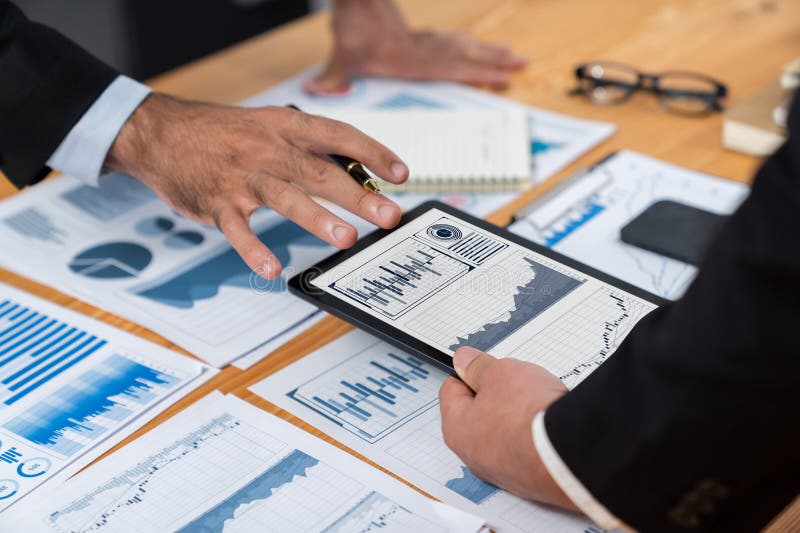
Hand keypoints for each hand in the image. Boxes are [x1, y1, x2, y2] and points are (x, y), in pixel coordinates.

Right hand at [105, 93, 407, 278]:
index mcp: (283, 127)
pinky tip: (272, 269)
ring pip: (284, 197)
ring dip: (318, 219)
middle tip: (388, 215)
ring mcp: (240, 177)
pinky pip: (238, 231)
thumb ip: (308, 150)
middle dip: (358, 195)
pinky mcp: (216, 204)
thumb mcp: (268, 126)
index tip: (400, 173)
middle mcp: (266, 149)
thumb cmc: (223, 133)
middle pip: (319, 172)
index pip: (337, 135)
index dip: (372, 152)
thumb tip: (356, 175)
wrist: (159, 132)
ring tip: (347, 239)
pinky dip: (253, 251)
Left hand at [304, 0, 526, 94]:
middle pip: (465, 54)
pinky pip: (449, 41)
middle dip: (494, 60)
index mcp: (412, 58)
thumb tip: (318, 90)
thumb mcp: (342, 51)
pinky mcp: (419, 37)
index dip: (478, 72)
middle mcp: (423, 48)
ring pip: (462, 46)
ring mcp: (424, 41)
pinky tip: (474, 43)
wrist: (357, 1)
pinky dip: (465, 44)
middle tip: (522, 64)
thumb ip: (334, 74)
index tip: (502, 76)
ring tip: (513, 55)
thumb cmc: (353, 25)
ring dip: (487, 51)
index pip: (452, 66)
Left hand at [439, 346, 576, 510]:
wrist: (570, 453)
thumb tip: (463, 360)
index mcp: (456, 428)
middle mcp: (474, 456)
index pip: (451, 390)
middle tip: (515, 382)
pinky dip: (534, 435)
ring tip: (537, 402)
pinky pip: (525, 449)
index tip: (484, 365)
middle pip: (478, 413)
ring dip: (517, 415)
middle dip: (497, 394)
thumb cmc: (529, 413)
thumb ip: (477, 367)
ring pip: (504, 432)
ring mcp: (502, 471)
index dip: (469, 372)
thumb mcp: (499, 372)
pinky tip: (548, 424)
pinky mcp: (528, 479)